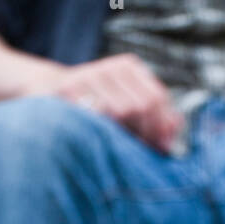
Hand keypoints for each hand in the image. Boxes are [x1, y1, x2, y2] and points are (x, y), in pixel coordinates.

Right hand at [26, 54, 182, 152]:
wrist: (49, 93)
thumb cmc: (97, 110)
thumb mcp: (128, 108)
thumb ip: (155, 118)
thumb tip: (175, 127)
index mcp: (129, 67)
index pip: (157, 97)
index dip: (162, 126)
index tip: (161, 148)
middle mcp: (110, 67)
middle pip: (140, 105)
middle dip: (145, 134)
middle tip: (139, 155)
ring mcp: (89, 76)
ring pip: (120, 111)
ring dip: (124, 137)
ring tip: (118, 149)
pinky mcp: (68, 89)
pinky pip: (96, 117)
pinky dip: (102, 134)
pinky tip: (100, 142)